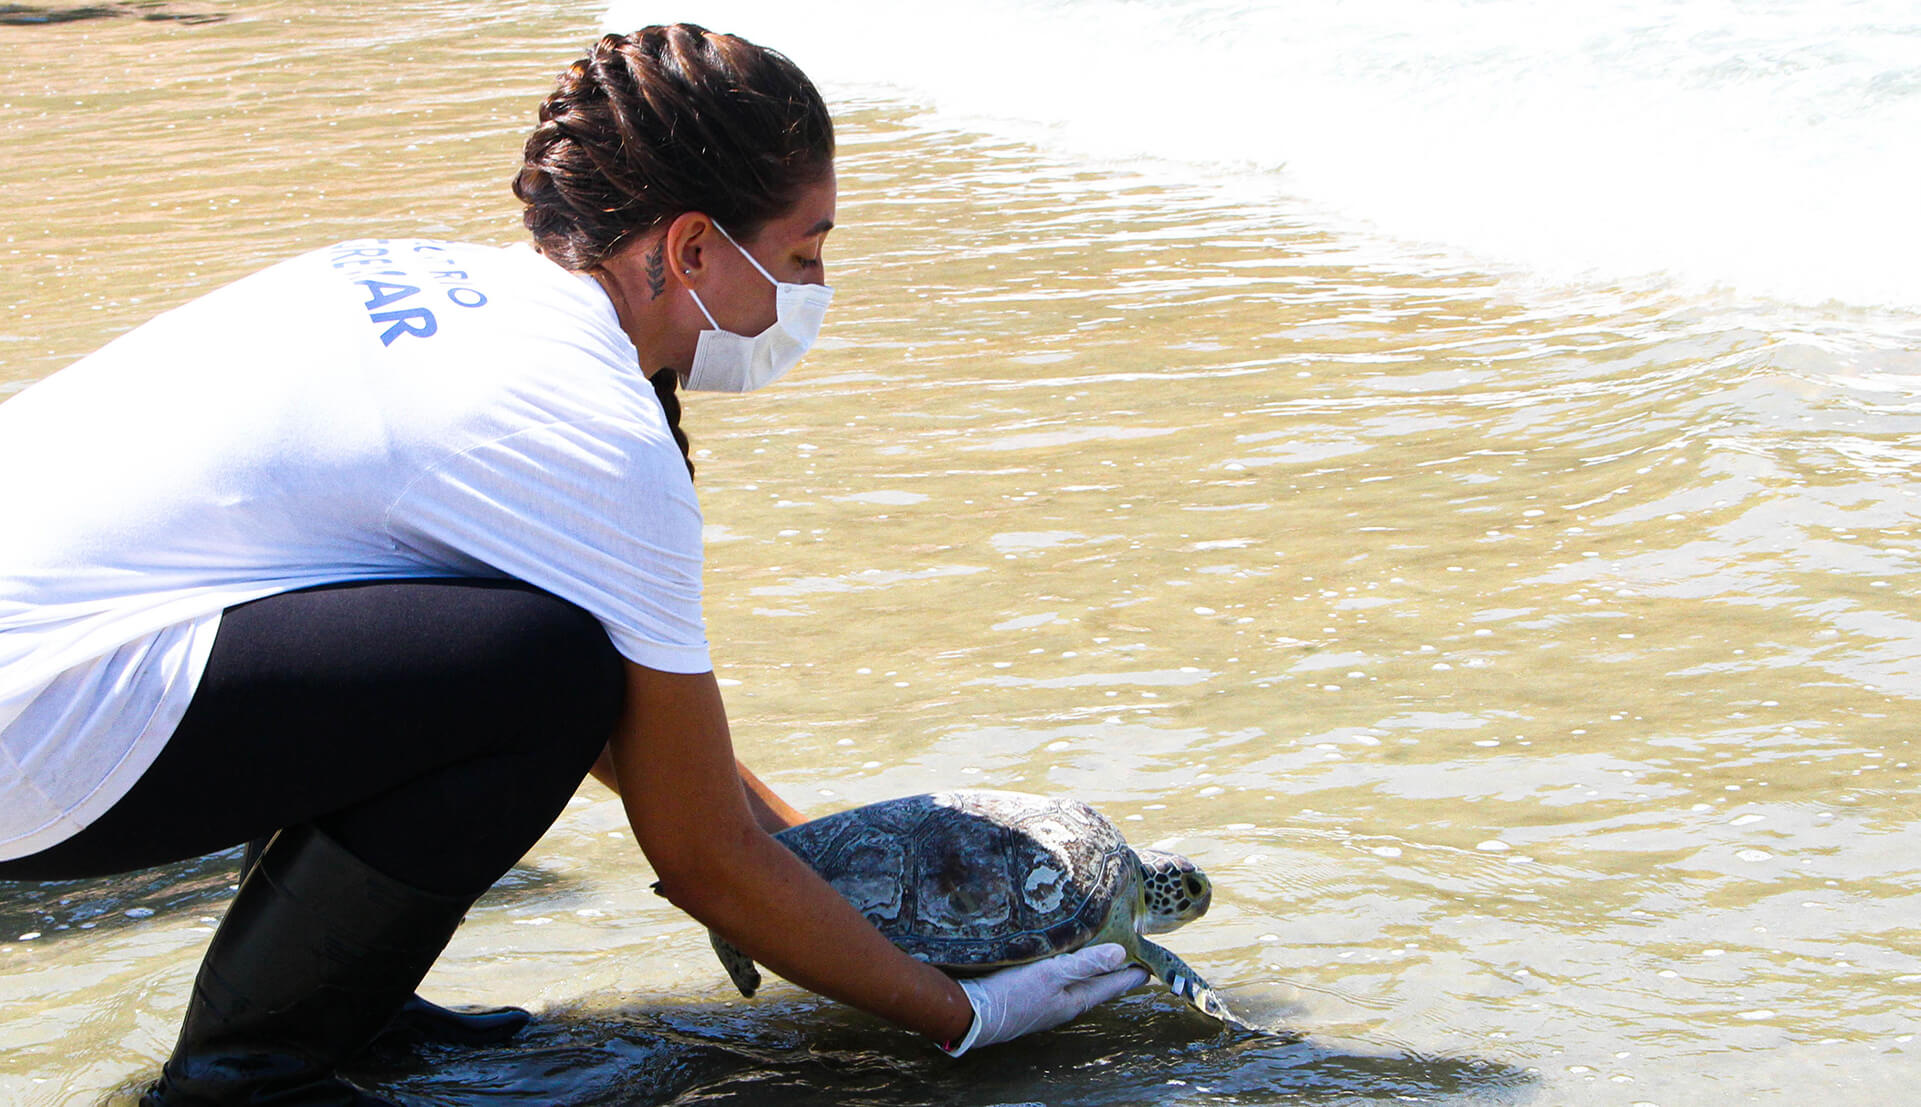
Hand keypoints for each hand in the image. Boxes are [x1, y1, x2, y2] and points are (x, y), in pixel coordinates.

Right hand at [942, 943, 1148, 1055]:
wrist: (973, 1013)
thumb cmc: (1012, 996)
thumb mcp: (1051, 976)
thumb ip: (1085, 964)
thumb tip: (1120, 954)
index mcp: (1074, 999)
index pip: (1111, 985)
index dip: (1130, 973)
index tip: (1150, 964)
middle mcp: (1063, 1002)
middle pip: (1095, 983)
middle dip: (1112, 969)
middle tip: (1129, 953)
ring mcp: (1045, 1000)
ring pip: (1075, 980)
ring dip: (1090, 966)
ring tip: (1101, 950)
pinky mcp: (1029, 993)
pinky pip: (1056, 977)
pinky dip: (1067, 965)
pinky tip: (1060, 957)